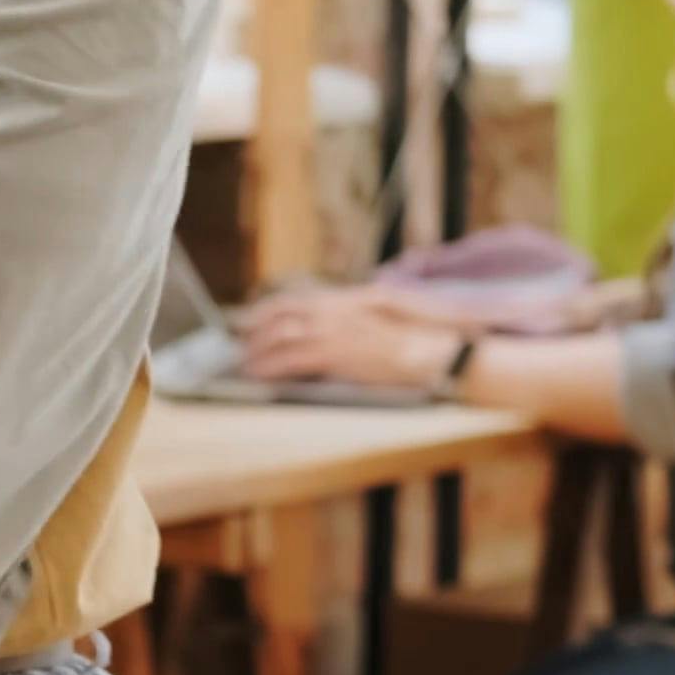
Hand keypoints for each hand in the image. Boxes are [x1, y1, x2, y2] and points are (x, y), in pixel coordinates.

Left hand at [236, 287, 472, 388]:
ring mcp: (334, 331)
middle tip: (240, 347)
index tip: (249, 320)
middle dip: (255, 332)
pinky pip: (291, 360)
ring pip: (280, 337)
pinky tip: (258, 375)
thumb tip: (326, 322)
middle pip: (281, 316)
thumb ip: (352, 314)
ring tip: (244, 365)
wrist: (434, 352)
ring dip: (257, 351)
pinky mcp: (336, 355)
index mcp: (345, 299)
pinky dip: (269, 367)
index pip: (294, 299)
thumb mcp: (382, 313)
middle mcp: (335, 311)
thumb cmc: (415, 338)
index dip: (266, 310)